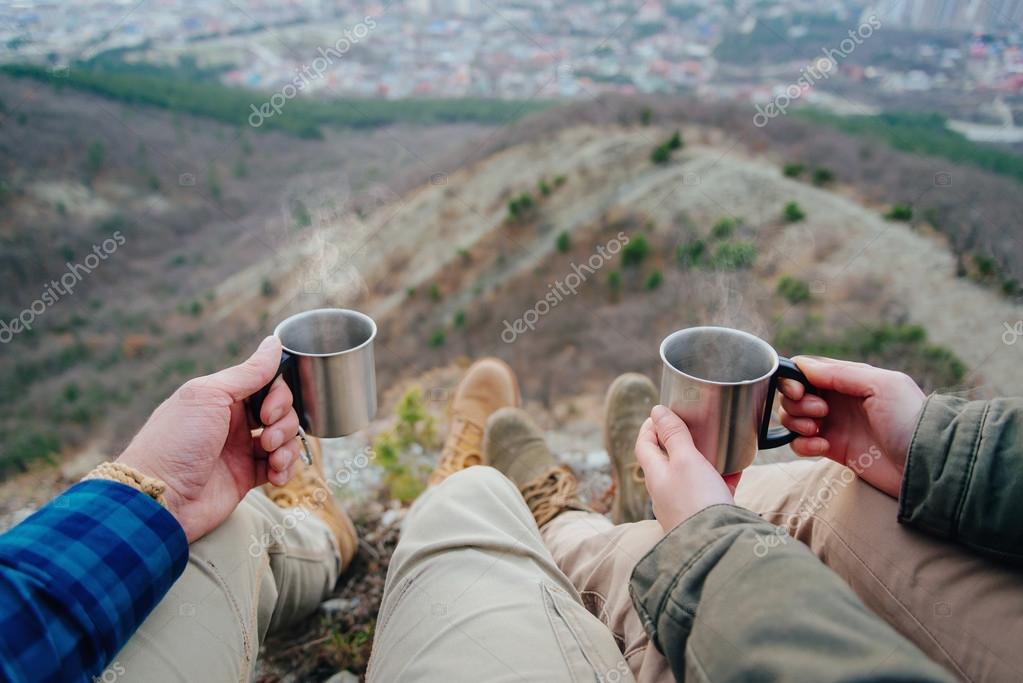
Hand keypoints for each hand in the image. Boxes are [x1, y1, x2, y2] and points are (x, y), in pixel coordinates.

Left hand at [117, 336, 301, 541]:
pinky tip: (275, 475)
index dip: (278, 396)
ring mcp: (240, 450)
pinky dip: (285, 470)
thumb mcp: (209, 396)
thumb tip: (274, 342)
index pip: (267, 385)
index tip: (267, 412)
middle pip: (281, 411)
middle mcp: (233, 421)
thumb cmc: (175, 442)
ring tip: (271, 459)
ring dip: (287, 447)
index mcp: (222, 397)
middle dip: (283, 423)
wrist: (159, 498)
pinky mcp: (246, 477)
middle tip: (265, 437)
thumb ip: (248, 372)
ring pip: (284, 438)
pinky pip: (279, 467)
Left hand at [636, 405, 740, 532]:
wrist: (716, 545)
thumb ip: (673, 435)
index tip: (659, 413)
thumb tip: (657, 411)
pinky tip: (737, 470)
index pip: (644, 445)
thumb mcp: (685, 459)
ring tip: (716, 446)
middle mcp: (665, 492)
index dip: (649, 427)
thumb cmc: (697, 500)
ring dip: (701, 459)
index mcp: (655, 475)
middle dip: (677, 441)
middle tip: (692, 426)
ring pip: (691, 476)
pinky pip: (712, 492)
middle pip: (666, 461)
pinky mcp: (704, 516)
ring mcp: (684, 506)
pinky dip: (722, 478)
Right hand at [779, 356, 925, 498]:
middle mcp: (838, 400)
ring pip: (793, 418)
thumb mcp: (881, 385)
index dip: (794, 378)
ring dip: (796, 422)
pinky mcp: (832, 449)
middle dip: (796, 403)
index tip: (799, 390)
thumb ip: (841, 373)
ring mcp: (834, 425)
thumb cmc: (909, 419)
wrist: (925, 462)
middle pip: (794, 394)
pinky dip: (803, 444)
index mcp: (849, 379)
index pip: (807, 370)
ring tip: (816, 429)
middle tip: (819, 412)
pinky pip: (801, 444)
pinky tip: (822, 447)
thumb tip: (803, 366)